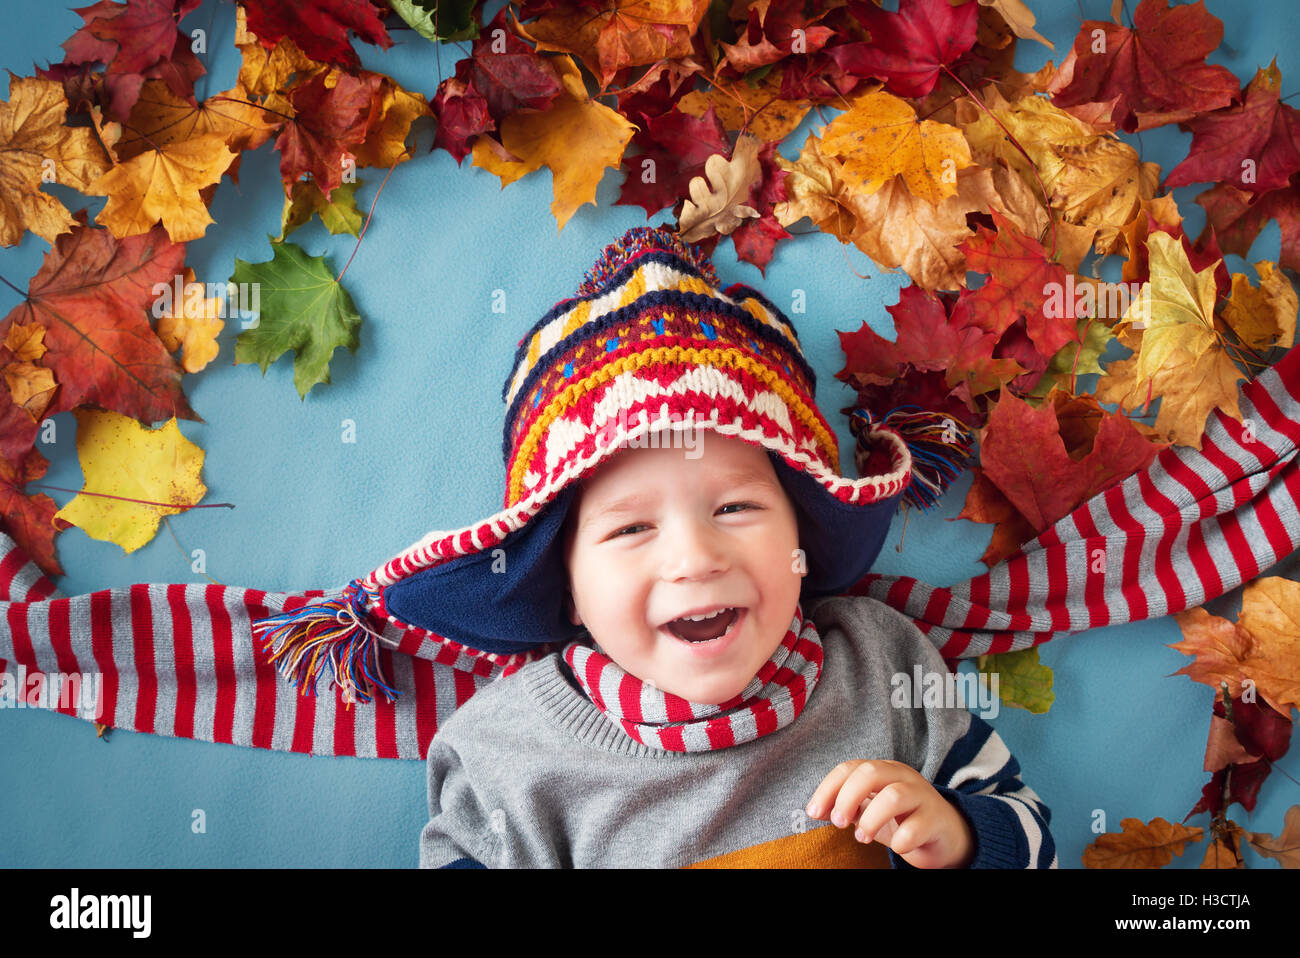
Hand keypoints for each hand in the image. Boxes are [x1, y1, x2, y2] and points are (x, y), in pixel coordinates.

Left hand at [806, 759, 974, 867]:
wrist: (945, 835)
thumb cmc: (902, 820)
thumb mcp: (870, 810)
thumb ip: (845, 807)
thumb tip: (816, 811)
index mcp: (883, 770)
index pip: (849, 768)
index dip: (828, 789)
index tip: (814, 813)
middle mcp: (903, 777)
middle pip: (871, 772)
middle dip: (847, 797)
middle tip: (838, 822)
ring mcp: (922, 796)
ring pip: (893, 796)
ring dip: (870, 820)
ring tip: (862, 837)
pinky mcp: (936, 819)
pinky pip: (916, 828)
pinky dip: (900, 841)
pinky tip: (897, 847)